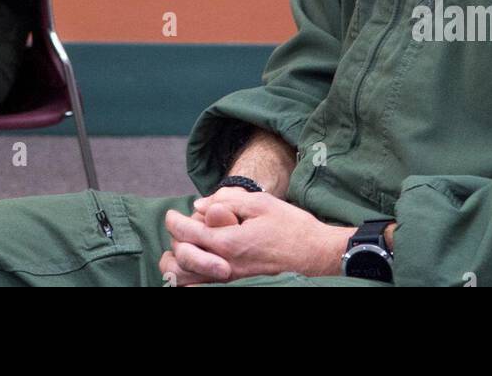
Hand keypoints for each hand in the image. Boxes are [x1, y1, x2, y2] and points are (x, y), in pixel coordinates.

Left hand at [159, 190, 354, 285]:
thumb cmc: (292, 227)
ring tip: (182, 251)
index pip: (187, 233)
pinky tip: (198, 268)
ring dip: (178, 266)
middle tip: (179, 232)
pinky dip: (193, 280)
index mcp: (229, 243)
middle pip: (180, 261)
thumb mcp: (260, 203)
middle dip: (174, 243)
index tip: (172, 214)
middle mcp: (226, 267)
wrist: (319, 257)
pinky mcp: (240, 289)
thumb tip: (200, 206)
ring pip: (188, 282)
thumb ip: (226, 201)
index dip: (174, 221)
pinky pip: (205, 290)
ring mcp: (232, 283)